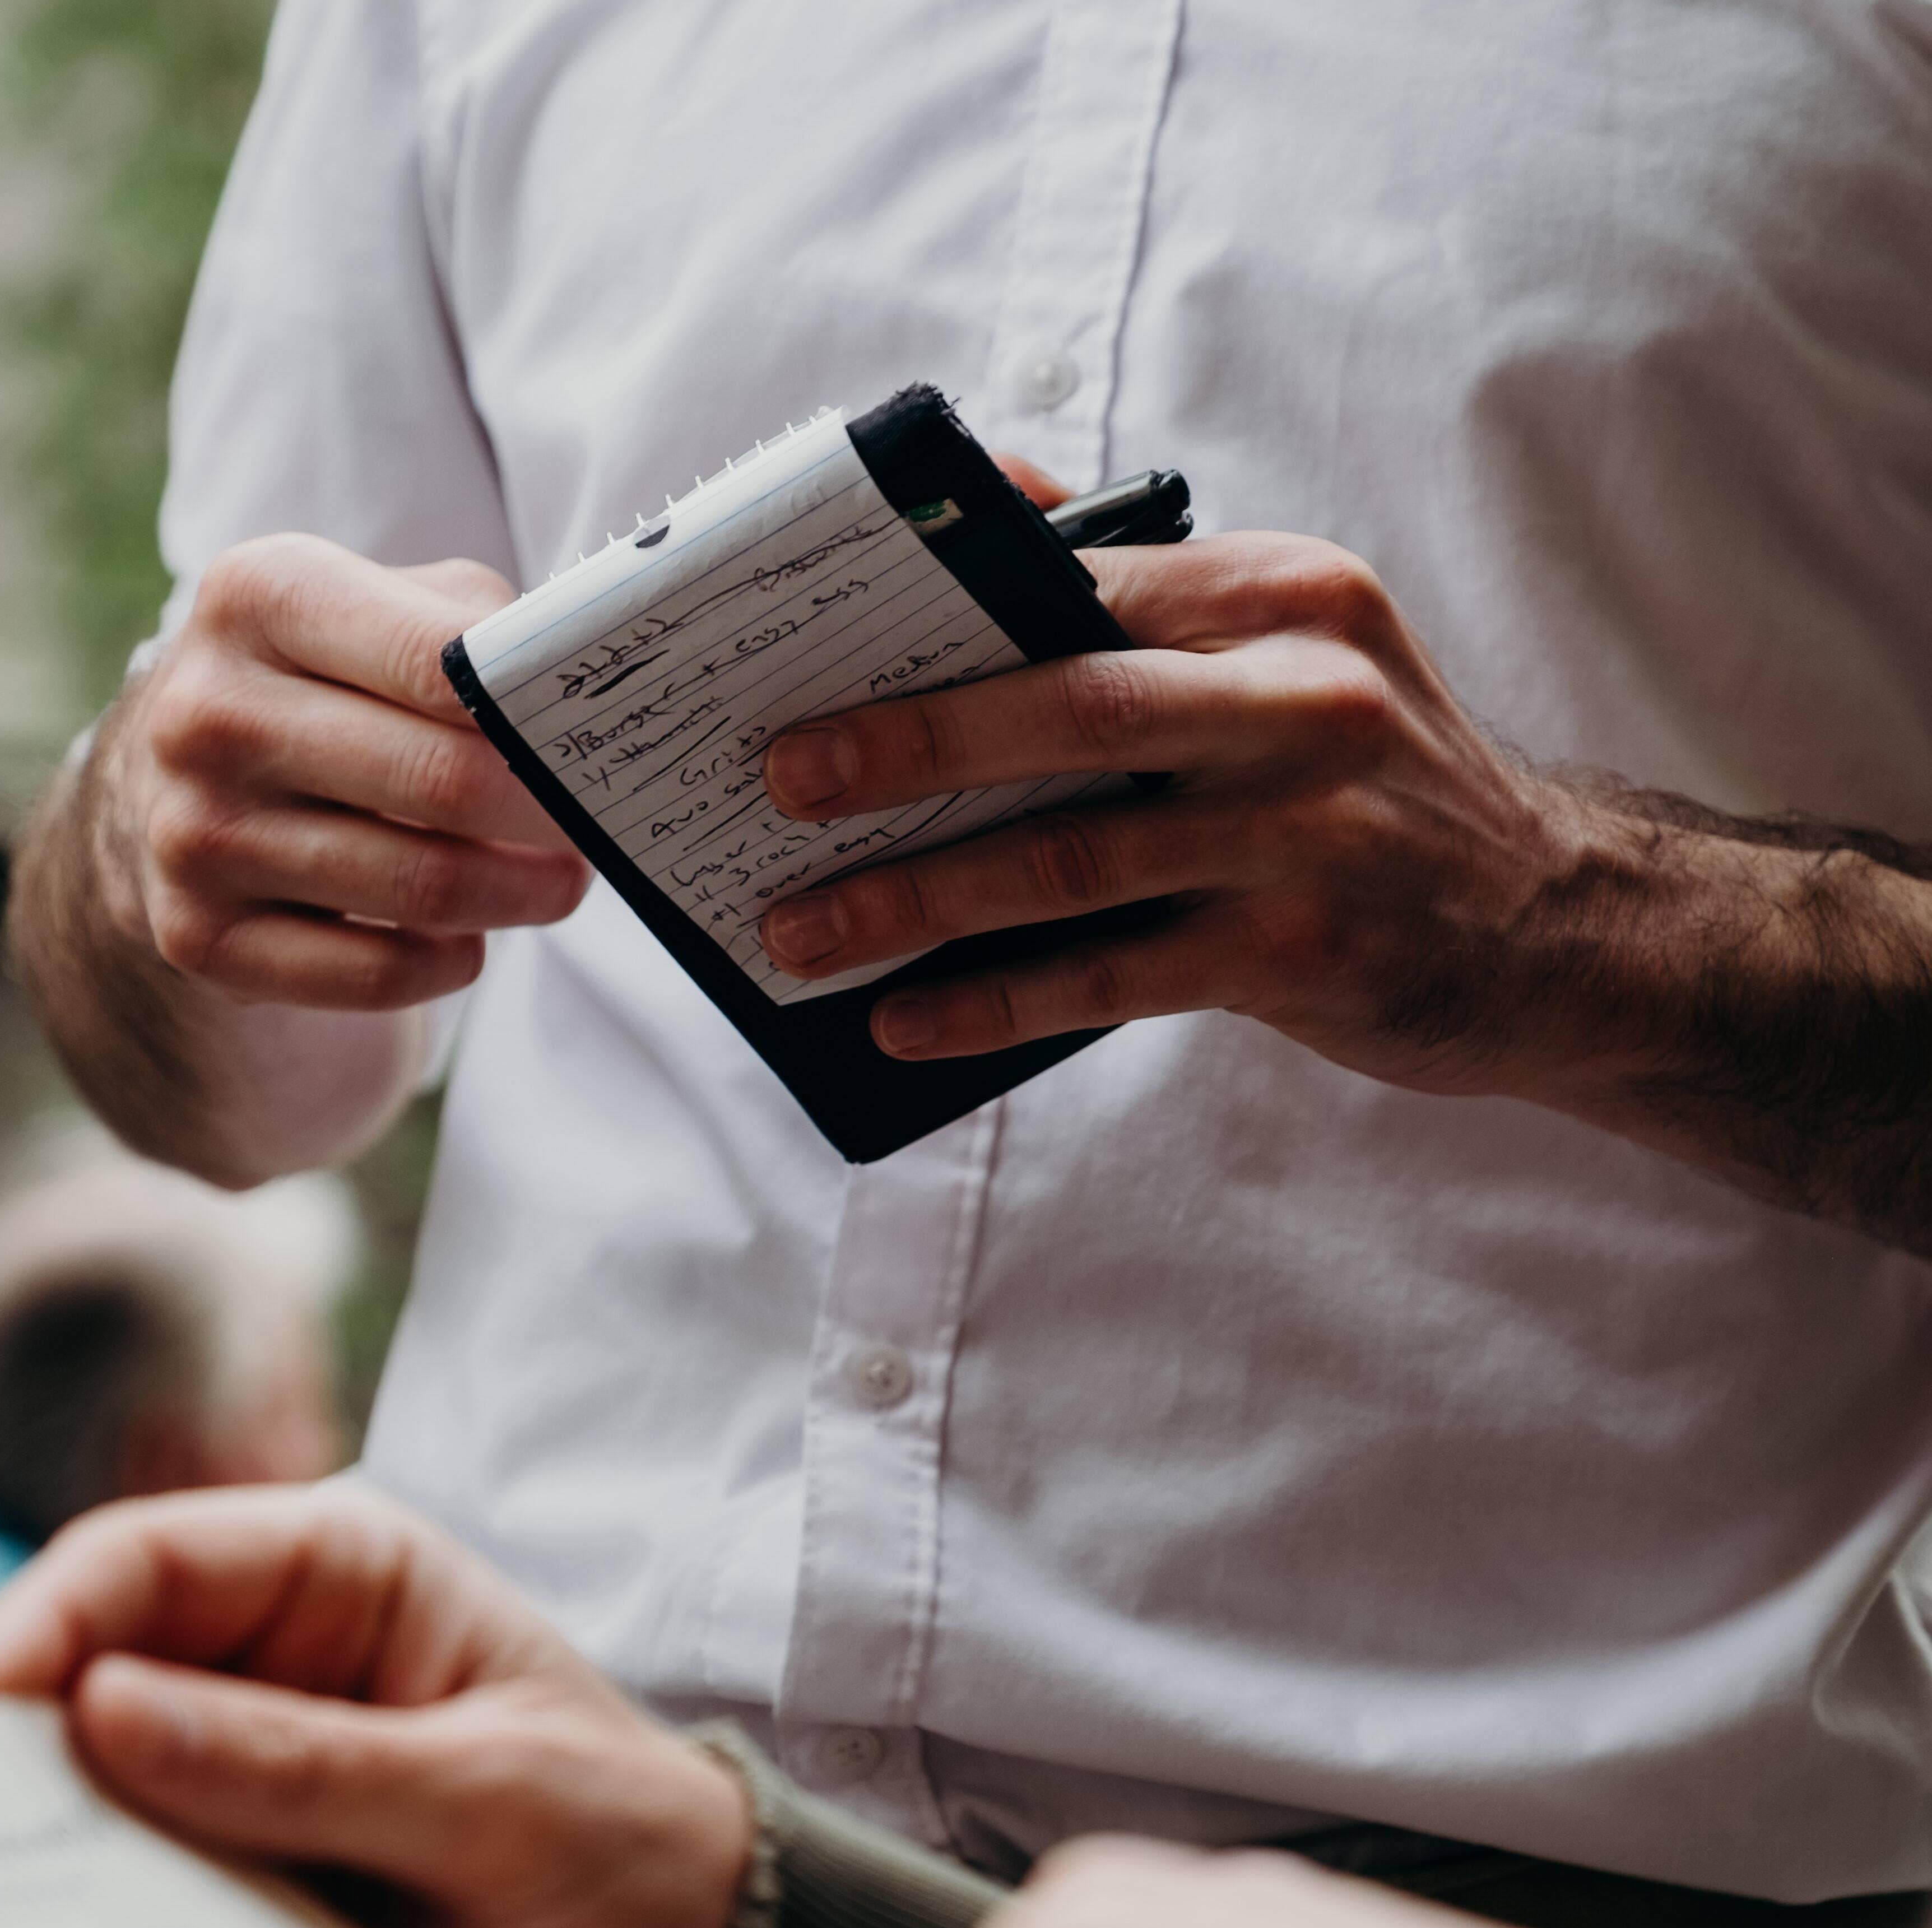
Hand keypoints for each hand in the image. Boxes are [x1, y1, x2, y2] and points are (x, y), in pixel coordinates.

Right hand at [0, 1485, 748, 1927]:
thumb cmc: (625, 1845)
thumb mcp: (495, 1796)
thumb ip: (312, 1763)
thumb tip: (103, 1711)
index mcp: (346, 1577)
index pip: (147, 1560)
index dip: (41, 1623)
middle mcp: (276, 1665)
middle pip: (89, 1678)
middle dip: (12, 1753)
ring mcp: (251, 1783)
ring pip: (93, 1802)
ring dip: (48, 1863)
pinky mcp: (247, 1891)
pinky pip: (137, 1907)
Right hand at [101, 536, 588, 1012]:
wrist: (177, 782)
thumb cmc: (328, 682)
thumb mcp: (386, 608)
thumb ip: (482, 629)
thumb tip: (583, 686)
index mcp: (260, 597)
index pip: (441, 661)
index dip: (539, 715)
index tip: (593, 745)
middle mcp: (209, 712)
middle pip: (443, 783)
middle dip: (549, 818)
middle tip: (596, 830)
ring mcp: (192, 831)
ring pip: (421, 887)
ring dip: (518, 896)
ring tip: (556, 884)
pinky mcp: (197, 935)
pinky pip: (374, 974)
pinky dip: (447, 963)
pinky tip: (465, 940)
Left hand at [757, 532, 1591, 1091]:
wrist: (1560, 924)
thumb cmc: (1379, 782)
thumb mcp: (1297, 652)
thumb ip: (1149, 593)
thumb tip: (993, 498)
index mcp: (1283, 596)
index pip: (1079, 581)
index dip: (933, 616)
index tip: (809, 650)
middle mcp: (1304, 697)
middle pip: (1067, 709)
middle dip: (905, 745)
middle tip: (777, 780)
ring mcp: (1308, 832)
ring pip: (1070, 859)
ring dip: (916, 900)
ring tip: (803, 932)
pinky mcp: (1302, 953)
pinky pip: (1110, 976)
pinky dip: (994, 1000)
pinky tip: (905, 1020)